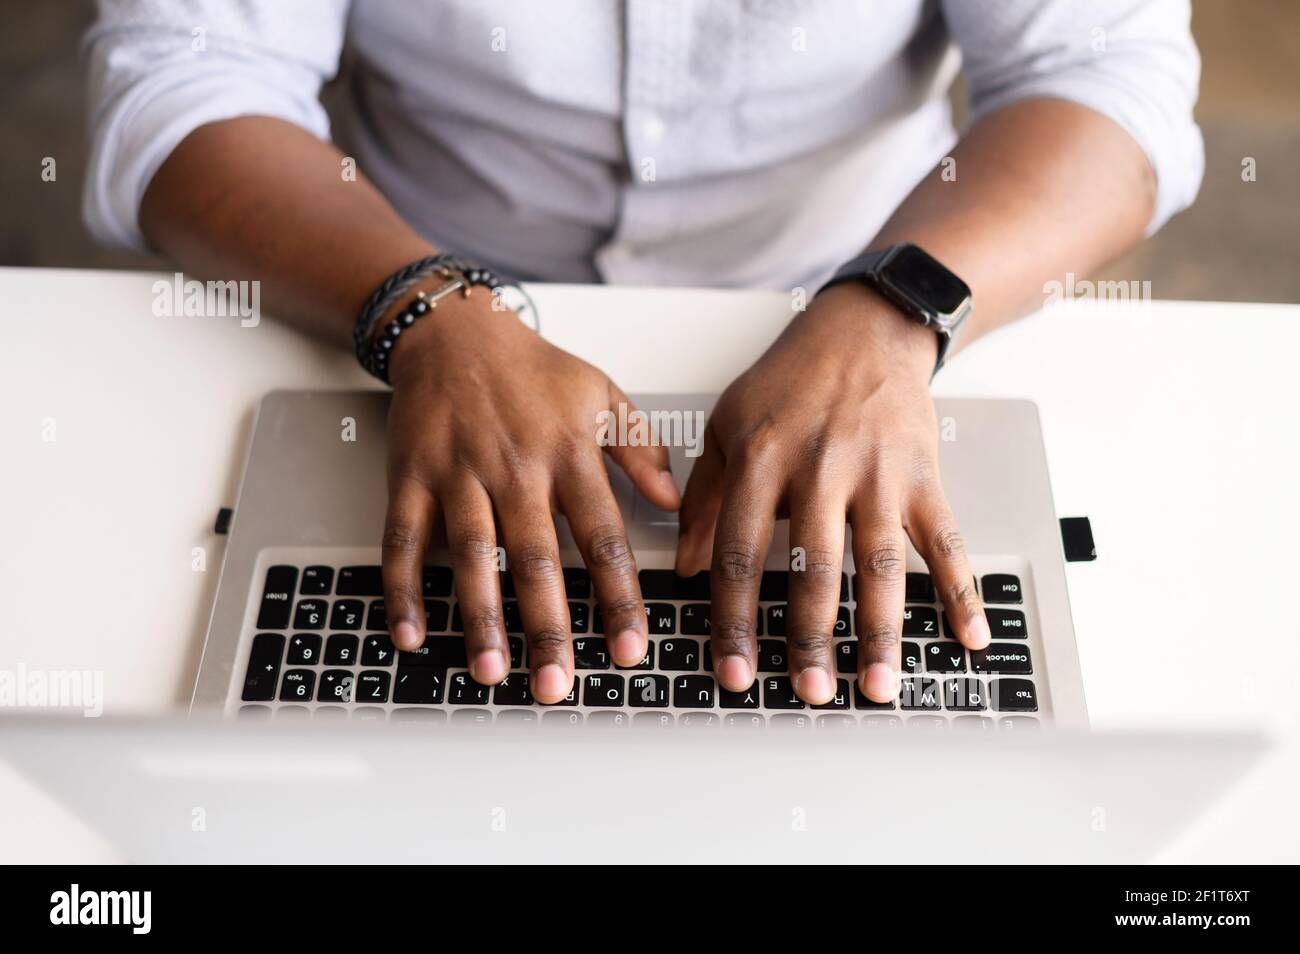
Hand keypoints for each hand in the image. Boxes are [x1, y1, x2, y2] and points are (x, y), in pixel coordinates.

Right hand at [381, 290, 679, 702]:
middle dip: (547, 626)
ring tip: (490, 671)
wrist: (455, 331)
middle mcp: (514, 468)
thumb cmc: (532, 369)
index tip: (631, 647)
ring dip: (479, 617)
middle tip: (557, 684)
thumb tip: (672, 504)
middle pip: (535, 558)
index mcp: (567, 452)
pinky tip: (410, 632)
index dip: (618, 596)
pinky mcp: (412, 477)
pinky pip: (403, 539)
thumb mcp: (602, 394)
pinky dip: (402, 588)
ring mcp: (458, 474)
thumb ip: (640, 450)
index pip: (603, 536)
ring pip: (470, 555)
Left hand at [675, 284, 990, 704]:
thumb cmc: (790, 381)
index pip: (742, 553)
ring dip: (879, 631)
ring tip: (876, 685)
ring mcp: (878, 473)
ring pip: (879, 565)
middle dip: (810, 638)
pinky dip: (960, 591)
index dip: (735, 619)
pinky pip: (945, 540)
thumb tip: (685, 567)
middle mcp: (821, 467)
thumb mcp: (728, 427)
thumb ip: (705, 499)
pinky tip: (968, 636)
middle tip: (809, 692)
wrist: (863, 330)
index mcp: (762, 458)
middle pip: (814, 568)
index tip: (733, 669)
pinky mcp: (923, 476)